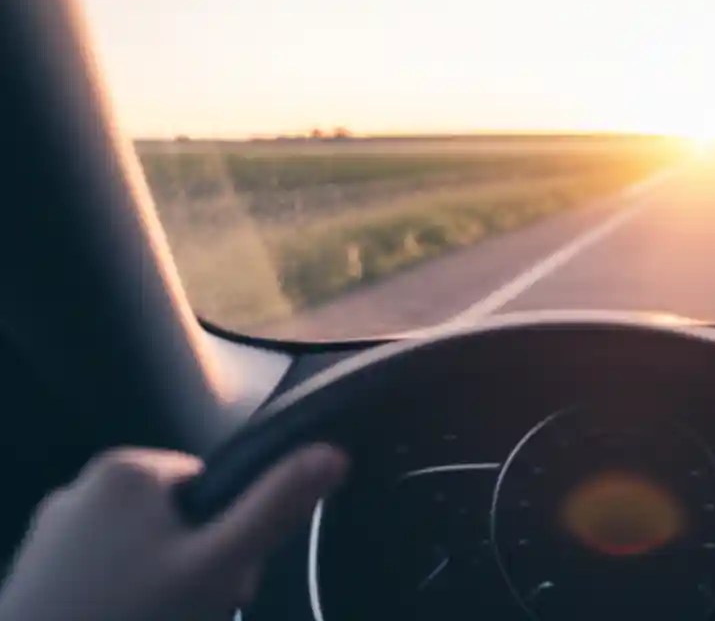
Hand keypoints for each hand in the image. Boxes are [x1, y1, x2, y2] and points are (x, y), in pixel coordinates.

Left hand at [0, 444, 347, 620]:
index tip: (219, 574)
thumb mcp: (219, 565)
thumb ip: (276, 508)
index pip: (210, 488)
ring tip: (160, 617)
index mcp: (129, 467)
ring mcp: (54, 527)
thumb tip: (334, 453)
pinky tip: (127, 619)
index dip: (226, 534)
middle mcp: (84, 483)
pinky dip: (121, 596)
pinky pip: (104, 570)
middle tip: (192, 606)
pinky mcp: (36, 566)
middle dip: (194, 562)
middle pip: (177, 518)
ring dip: (162, 582)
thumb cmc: (134, 616)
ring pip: (142, 548)